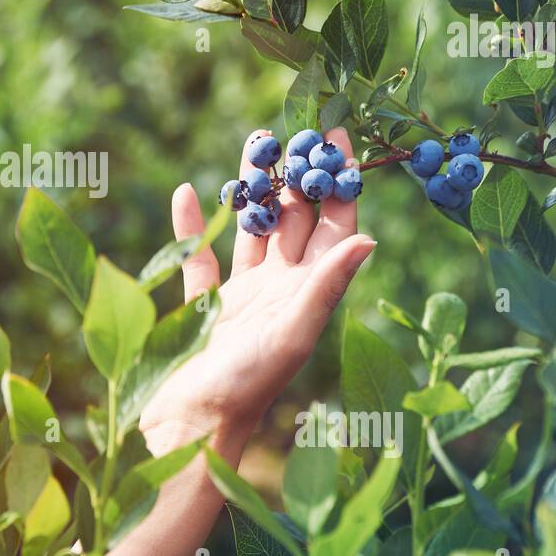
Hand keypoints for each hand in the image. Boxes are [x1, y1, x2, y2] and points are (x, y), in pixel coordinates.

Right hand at [138, 127, 375, 454]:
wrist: (190, 427)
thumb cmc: (245, 386)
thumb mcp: (293, 333)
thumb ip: (327, 284)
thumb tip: (369, 236)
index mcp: (307, 291)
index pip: (333, 225)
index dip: (339, 182)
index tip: (339, 136)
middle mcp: (280, 289)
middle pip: (294, 219)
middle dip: (296, 174)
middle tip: (294, 128)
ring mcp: (241, 297)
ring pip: (251, 230)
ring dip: (251, 190)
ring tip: (252, 145)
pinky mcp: (202, 307)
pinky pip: (198, 258)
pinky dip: (192, 227)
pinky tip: (186, 194)